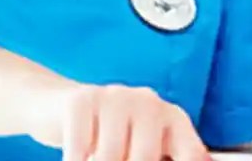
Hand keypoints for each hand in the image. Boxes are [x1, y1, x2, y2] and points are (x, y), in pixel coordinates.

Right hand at [23, 82, 211, 160]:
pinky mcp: (82, 100)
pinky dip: (75, 160)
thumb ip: (160, 156)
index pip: (191, 152)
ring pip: (109, 156)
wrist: (61, 105)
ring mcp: (117, 97)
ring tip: (93, 157)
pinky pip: (79, 148)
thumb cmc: (110, 135)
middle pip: (145, 157)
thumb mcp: (140, 147)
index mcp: (172, 118)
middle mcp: (150, 102)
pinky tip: (76, 156)